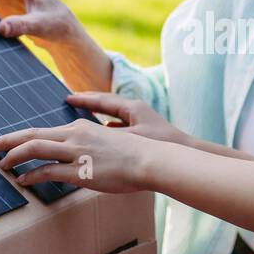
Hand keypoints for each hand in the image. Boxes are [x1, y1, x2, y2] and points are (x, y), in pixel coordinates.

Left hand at [0, 118, 160, 194]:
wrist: (151, 159)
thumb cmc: (138, 152)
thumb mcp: (112, 142)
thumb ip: (94, 143)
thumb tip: (84, 150)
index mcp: (82, 128)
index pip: (46, 131)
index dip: (24, 136)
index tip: (11, 141)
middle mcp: (75, 136)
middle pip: (32, 134)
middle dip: (7, 140)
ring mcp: (76, 152)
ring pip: (34, 148)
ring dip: (13, 156)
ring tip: (0, 164)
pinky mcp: (79, 170)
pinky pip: (47, 171)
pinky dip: (31, 175)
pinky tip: (22, 181)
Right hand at [65, 92, 193, 146]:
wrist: (185, 157)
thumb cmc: (160, 147)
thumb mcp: (129, 140)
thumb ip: (108, 136)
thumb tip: (85, 133)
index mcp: (132, 108)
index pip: (103, 100)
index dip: (84, 99)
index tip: (68, 97)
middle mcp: (136, 111)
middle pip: (108, 103)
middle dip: (90, 102)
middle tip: (72, 100)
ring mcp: (141, 121)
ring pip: (115, 114)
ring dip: (99, 114)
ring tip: (83, 115)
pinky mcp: (145, 132)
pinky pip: (121, 125)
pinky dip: (109, 126)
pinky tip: (103, 132)